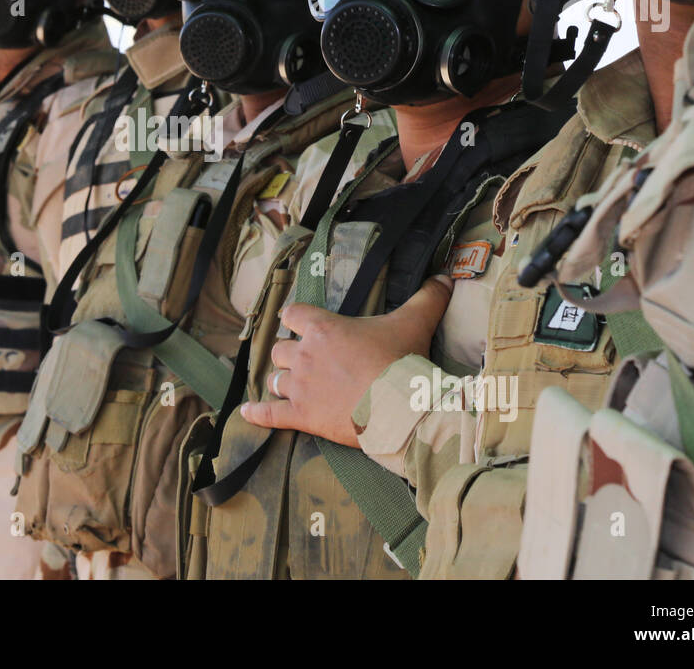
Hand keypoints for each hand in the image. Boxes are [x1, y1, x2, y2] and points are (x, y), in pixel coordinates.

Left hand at [239, 275, 452, 445]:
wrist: (399, 409)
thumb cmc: (402, 362)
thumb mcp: (416, 322)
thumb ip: (429, 297)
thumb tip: (447, 277)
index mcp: (323, 328)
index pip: (292, 314)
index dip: (294, 318)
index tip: (297, 321)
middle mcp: (304, 354)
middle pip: (280, 349)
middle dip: (290, 354)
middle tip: (306, 361)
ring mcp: (299, 387)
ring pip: (275, 379)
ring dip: (281, 381)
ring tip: (289, 385)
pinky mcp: (300, 416)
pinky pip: (268, 414)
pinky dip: (257, 413)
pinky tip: (246, 413)